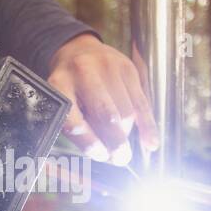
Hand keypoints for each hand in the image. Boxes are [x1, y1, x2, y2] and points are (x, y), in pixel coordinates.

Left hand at [47, 33, 159, 164]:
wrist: (80, 51)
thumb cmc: (71, 86)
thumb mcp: (64, 102)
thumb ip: (79, 127)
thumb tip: (107, 155)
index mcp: (60, 85)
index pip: (75, 122)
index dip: (90, 145)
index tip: (101, 156)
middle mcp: (83, 73)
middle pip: (107, 116)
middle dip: (116, 143)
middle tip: (120, 159)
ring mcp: (107, 67)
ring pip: (126, 111)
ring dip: (127, 133)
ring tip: (122, 144)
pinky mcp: (127, 68)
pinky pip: (142, 102)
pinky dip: (148, 125)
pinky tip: (151, 143)